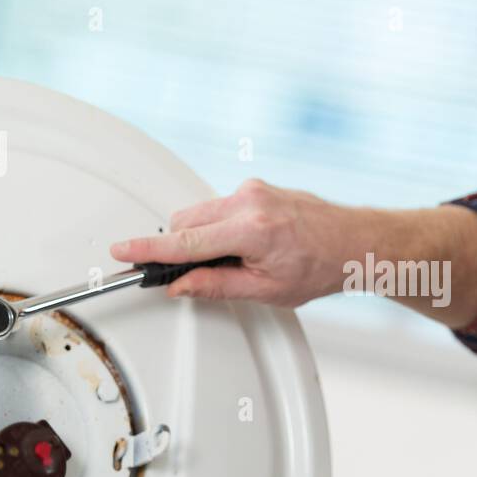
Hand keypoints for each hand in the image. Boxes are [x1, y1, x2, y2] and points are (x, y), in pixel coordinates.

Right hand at [110, 178, 357, 306]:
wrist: (354, 242)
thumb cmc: (320, 266)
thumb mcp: (267, 290)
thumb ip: (216, 286)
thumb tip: (180, 285)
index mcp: (252, 230)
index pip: (186, 242)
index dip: (149, 250)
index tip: (122, 251)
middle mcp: (249, 201)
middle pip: (186, 223)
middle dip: (183, 248)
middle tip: (201, 274)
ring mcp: (253, 189)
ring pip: (200, 213)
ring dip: (203, 237)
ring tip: (239, 259)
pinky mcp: (255, 186)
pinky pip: (218, 206)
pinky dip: (220, 226)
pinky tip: (246, 243)